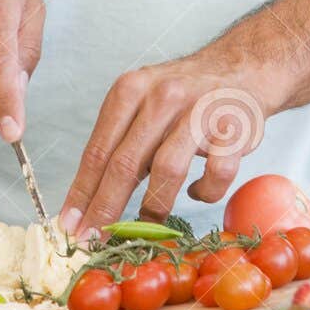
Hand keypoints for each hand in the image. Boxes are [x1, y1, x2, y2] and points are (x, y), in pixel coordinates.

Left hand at [59, 46, 270, 238]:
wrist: (239, 69)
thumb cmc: (181, 97)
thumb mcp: (141, 104)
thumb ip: (119, 143)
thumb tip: (87, 202)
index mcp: (131, 89)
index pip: (98, 150)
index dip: (82, 192)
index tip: (70, 225)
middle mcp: (163, 96)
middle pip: (125, 163)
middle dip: (105, 208)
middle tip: (93, 240)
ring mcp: (200, 111)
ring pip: (167, 169)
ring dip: (153, 206)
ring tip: (147, 223)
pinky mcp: (234, 129)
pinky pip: (216, 174)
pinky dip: (204, 192)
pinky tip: (196, 192)